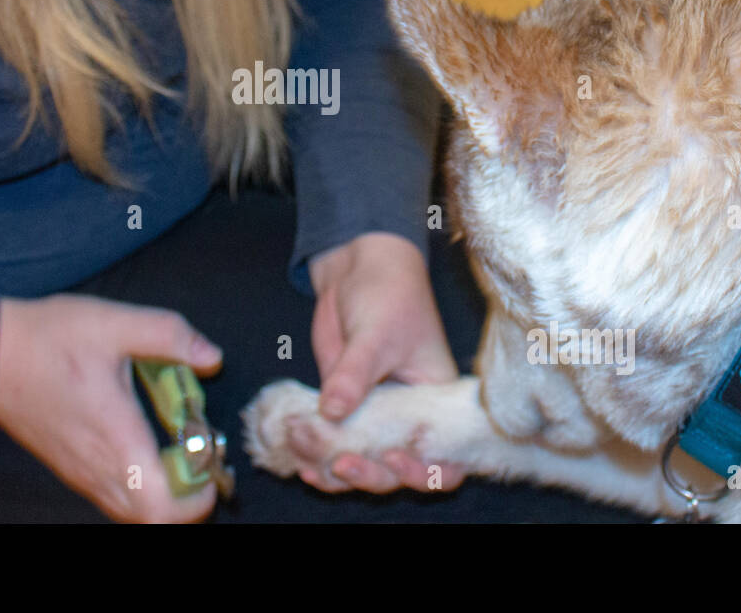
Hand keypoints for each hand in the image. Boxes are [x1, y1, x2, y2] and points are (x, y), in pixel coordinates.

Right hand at [0, 293, 222, 522]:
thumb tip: (211, 356)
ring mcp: (81, 474)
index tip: (214, 463)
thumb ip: (170, 335)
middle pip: (154, 520)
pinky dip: (143, 487)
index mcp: (117, 440)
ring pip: (133, 513)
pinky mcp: (71, 468)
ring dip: (166, 494)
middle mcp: (99, 468)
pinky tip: (149, 444)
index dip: (198, 499)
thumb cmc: (49, 339)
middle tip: (203, 454)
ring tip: (181, 449)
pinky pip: (115, 497)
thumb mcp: (114, 322)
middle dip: (190, 499)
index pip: (163, 507)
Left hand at [297, 232, 466, 493]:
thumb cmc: (389, 294)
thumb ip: (355, 374)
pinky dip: (314, 454)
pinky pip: (330, 443)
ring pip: (357, 461)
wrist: (359, 267)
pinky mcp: (340, 405)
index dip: (422, 473)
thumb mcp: (376, 333)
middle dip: (367, 473)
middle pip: (394, 471)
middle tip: (339, 461)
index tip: (393, 459)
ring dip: (330, 466)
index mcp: (435, 405)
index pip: (444, 462)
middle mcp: (406, 418)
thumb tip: (333, 412)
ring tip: (303, 448)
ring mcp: (371, 414)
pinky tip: (296, 454)